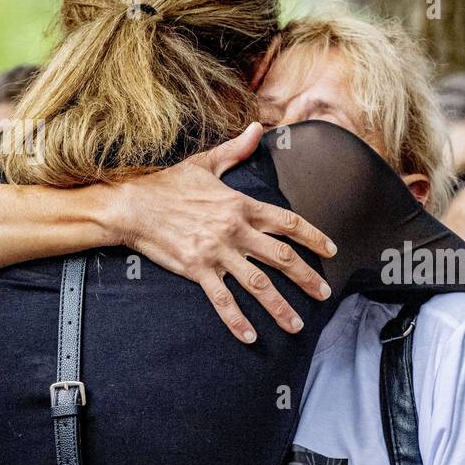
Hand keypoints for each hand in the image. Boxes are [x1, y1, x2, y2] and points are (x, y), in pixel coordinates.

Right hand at [108, 123, 335, 342]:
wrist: (132, 206)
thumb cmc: (169, 184)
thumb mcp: (205, 163)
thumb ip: (237, 150)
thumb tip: (258, 128)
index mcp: (241, 205)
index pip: (288, 222)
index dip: (313, 237)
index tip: (331, 250)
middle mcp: (235, 230)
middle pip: (281, 257)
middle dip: (306, 277)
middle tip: (324, 294)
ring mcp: (217, 252)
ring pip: (257, 284)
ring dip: (279, 307)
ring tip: (297, 325)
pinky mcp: (197, 270)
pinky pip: (221, 299)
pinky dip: (237, 320)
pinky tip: (251, 336)